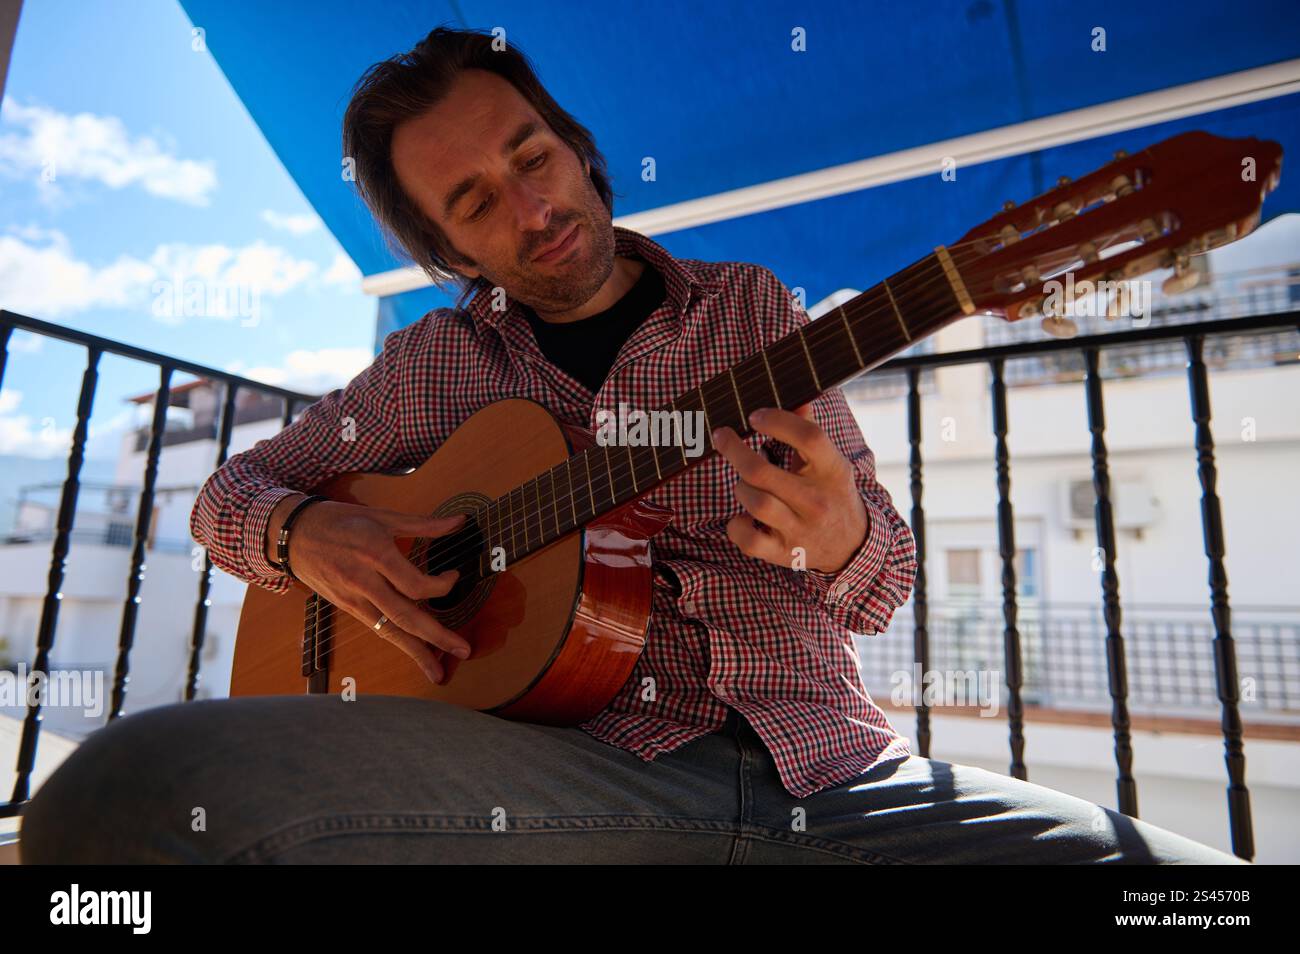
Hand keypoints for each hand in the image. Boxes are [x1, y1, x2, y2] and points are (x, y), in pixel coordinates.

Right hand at [286, 501, 470, 683]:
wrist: (292, 534)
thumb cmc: (338, 520)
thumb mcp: (381, 515)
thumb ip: (423, 523)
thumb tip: (459, 521)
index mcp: (375, 554)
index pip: (415, 585)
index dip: (442, 586)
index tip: (453, 578)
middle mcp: (364, 582)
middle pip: (405, 617)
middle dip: (437, 637)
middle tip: (464, 651)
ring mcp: (353, 599)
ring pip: (390, 631)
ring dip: (417, 652)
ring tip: (438, 672)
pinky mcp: (347, 608)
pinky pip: (377, 629)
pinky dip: (398, 642)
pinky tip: (413, 652)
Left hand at [712, 404, 867, 573]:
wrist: (851, 547)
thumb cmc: (832, 494)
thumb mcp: (831, 463)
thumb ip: (810, 431)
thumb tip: (796, 398)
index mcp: (833, 471)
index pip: (809, 437)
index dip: (777, 421)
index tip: (754, 415)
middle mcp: (817, 501)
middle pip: (763, 472)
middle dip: (734, 450)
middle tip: (721, 436)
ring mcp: (800, 529)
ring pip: (755, 502)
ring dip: (741, 488)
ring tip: (746, 484)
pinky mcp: (784, 553)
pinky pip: (748, 540)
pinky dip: (737, 526)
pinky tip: (744, 517)